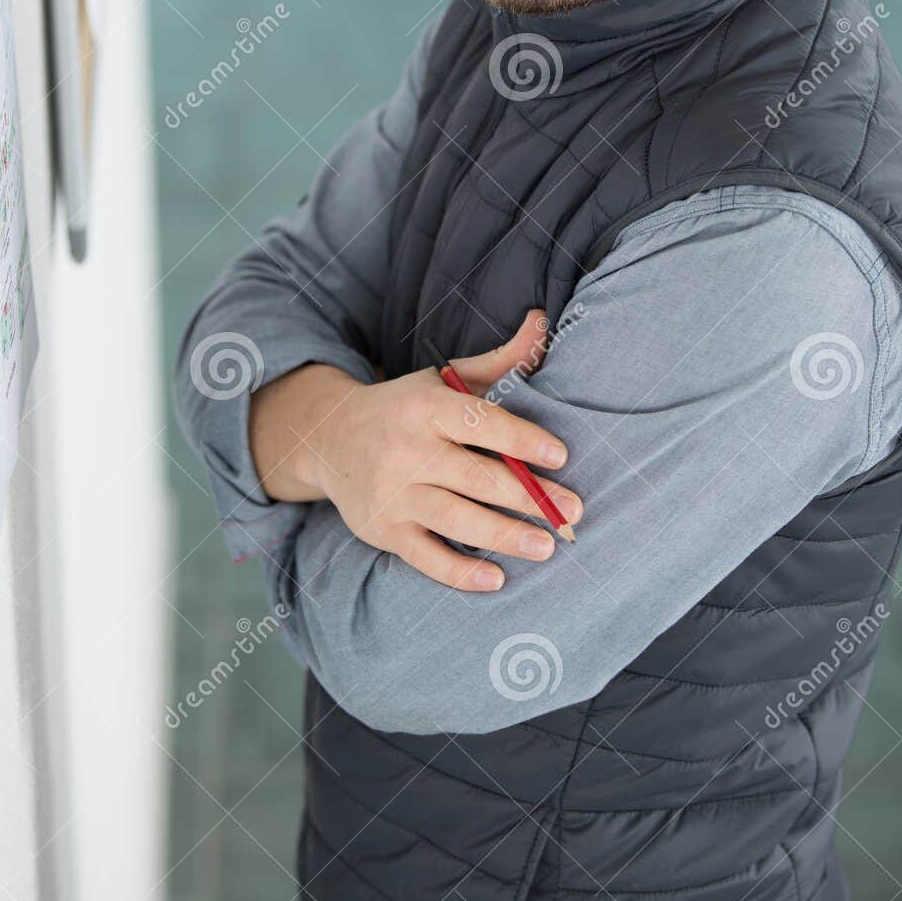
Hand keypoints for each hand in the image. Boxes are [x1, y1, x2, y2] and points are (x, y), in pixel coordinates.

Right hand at [312, 310, 582, 590]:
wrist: (328, 439)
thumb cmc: (405, 408)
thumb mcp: (443, 379)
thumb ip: (498, 361)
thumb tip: (544, 321)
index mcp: (424, 408)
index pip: (478, 422)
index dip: (521, 439)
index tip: (561, 455)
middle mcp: (405, 450)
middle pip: (475, 478)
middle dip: (528, 497)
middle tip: (573, 512)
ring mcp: (392, 494)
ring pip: (456, 519)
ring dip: (505, 536)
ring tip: (547, 546)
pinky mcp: (383, 530)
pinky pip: (426, 556)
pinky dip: (460, 572)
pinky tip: (496, 579)